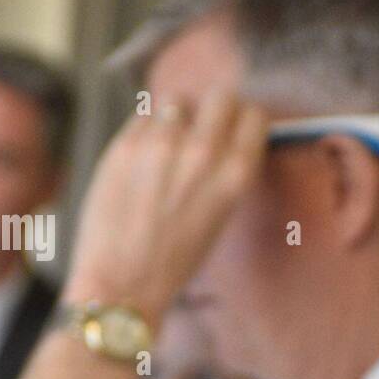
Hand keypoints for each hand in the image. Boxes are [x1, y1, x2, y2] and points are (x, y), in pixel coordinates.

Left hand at [65, 90, 268, 317]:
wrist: (123, 282)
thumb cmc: (174, 259)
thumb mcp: (220, 216)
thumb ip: (225, 171)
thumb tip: (223, 132)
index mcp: (235, 177)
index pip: (255, 117)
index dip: (244, 119)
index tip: (235, 125)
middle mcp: (203, 154)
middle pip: (221, 96)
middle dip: (214, 108)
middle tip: (202, 126)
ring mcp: (161, 146)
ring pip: (177, 102)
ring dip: (175, 118)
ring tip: (165, 148)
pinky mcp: (125, 146)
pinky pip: (143, 116)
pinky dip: (145, 129)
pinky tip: (141, 159)